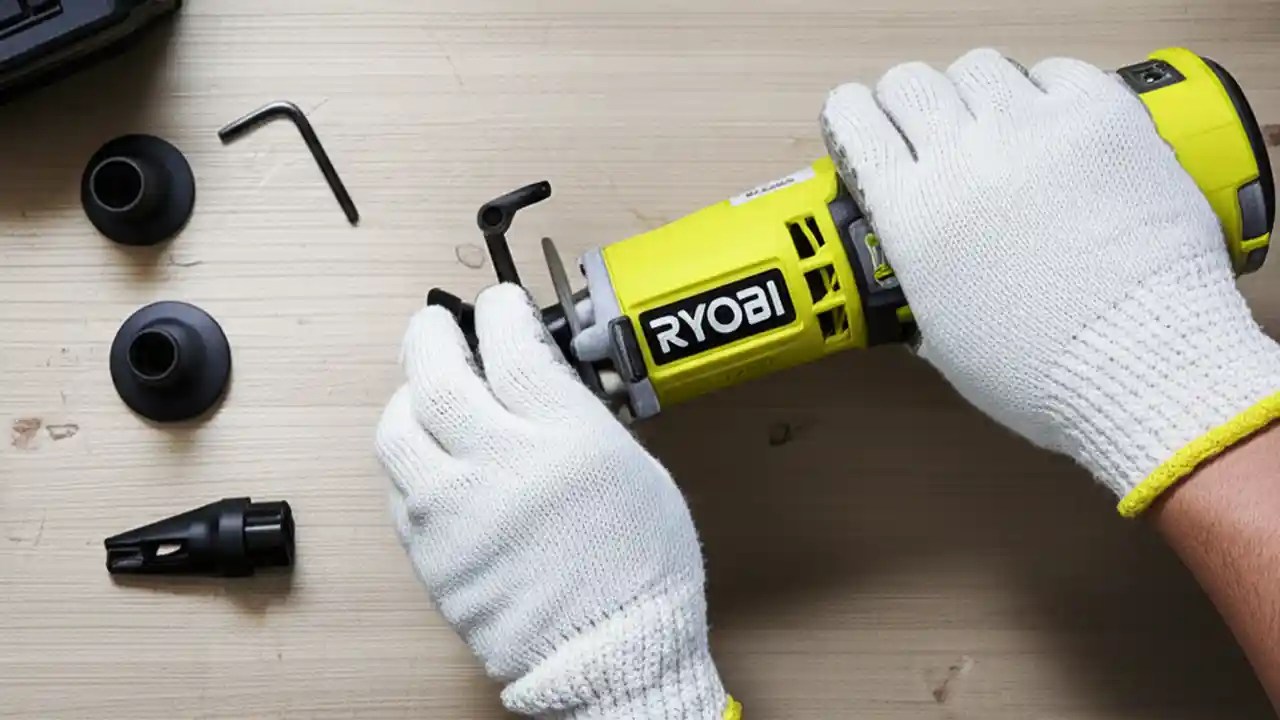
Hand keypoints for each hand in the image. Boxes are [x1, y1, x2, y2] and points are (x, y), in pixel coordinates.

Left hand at [376, 285, 731, 718]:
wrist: (609, 653)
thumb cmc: (638, 568)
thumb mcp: (632, 467)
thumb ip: (578, 416)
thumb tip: (535, 375)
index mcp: (561, 435)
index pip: (509, 344)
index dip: (497, 312)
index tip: (497, 306)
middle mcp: (499, 463)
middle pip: (436, 372)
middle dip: (430, 334)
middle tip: (436, 325)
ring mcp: (454, 509)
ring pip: (397, 429)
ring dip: (406, 398)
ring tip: (423, 391)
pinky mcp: (428, 551)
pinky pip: (399, 487)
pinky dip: (408, 460)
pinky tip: (428, 456)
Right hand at [821, 49, 1279, 514]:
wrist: (1142, 363)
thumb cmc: (1037, 372)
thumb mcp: (940, 336)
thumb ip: (915, 275)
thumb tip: (913, 257)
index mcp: (912, 213)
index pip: (855, 120)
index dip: (854, 118)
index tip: (867, 128)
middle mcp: (962, 157)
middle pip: (911, 83)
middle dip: (912, 105)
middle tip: (934, 133)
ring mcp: (1034, 128)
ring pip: (978, 67)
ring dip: (977, 95)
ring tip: (999, 130)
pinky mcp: (1101, 115)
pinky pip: (1056, 71)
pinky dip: (1046, 93)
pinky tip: (1054, 128)